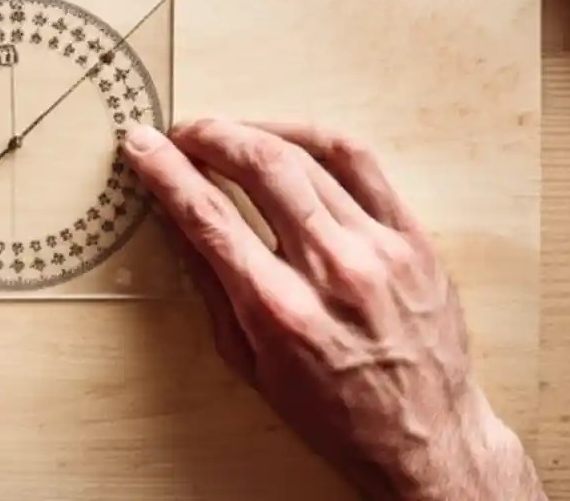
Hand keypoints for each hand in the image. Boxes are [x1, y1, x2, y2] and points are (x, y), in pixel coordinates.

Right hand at [122, 120, 543, 500]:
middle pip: (262, 167)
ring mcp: (379, 250)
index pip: (209, 216)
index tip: (144, 146)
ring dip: (257, 130)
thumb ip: (211, 285)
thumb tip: (179, 219)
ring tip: (230, 132)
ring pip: (312, 154)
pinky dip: (316, 138)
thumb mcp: (249, 362)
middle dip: (211, 135)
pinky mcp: (412, 238)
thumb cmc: (334, 412)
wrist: (425, 438)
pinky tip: (289, 137)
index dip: (167, 172)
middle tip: (185, 132)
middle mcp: (332, 272)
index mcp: (280, 312)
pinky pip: (363, 163)